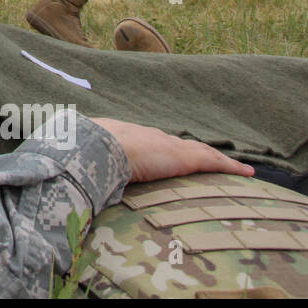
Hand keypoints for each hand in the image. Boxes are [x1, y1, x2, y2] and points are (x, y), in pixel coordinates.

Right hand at [90, 118, 255, 183]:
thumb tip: (60, 168)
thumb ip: (77, 160)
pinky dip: (231, 167)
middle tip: (198, 159)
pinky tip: (247, 172)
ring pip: (199, 151)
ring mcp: (168, 145)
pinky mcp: (186, 158)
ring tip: (230, 166)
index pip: (149, 142)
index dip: (159, 149)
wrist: (95, 146)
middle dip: (188, 152)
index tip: (163, 156)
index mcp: (125, 134)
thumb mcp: (78, 155)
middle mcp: (150, 136)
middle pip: (176, 144)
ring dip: (215, 159)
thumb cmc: (82, 152)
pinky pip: (215, 162)